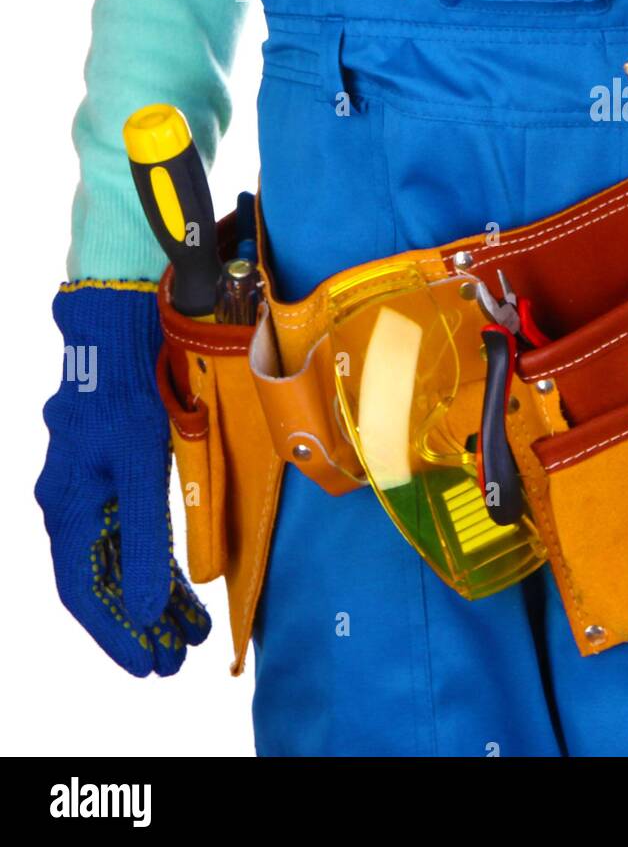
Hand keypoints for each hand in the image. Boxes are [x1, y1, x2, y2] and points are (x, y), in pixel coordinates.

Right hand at [36, 283, 209, 674]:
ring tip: (189, 633)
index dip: (114, 633)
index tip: (146, 667)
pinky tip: (185, 583)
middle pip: (107, 580)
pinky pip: (135, 529)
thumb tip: (150, 609)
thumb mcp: (140, 467)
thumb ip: (146, 538)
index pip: (86, 591)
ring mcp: (97, 485)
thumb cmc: (127, 393)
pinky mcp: (121, 468)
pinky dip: (158, 559)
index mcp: (68, 506)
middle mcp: (76, 502)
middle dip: (141, 624)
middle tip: (174, 661)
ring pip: (123, 557)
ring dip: (155, 596)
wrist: (123, 329)